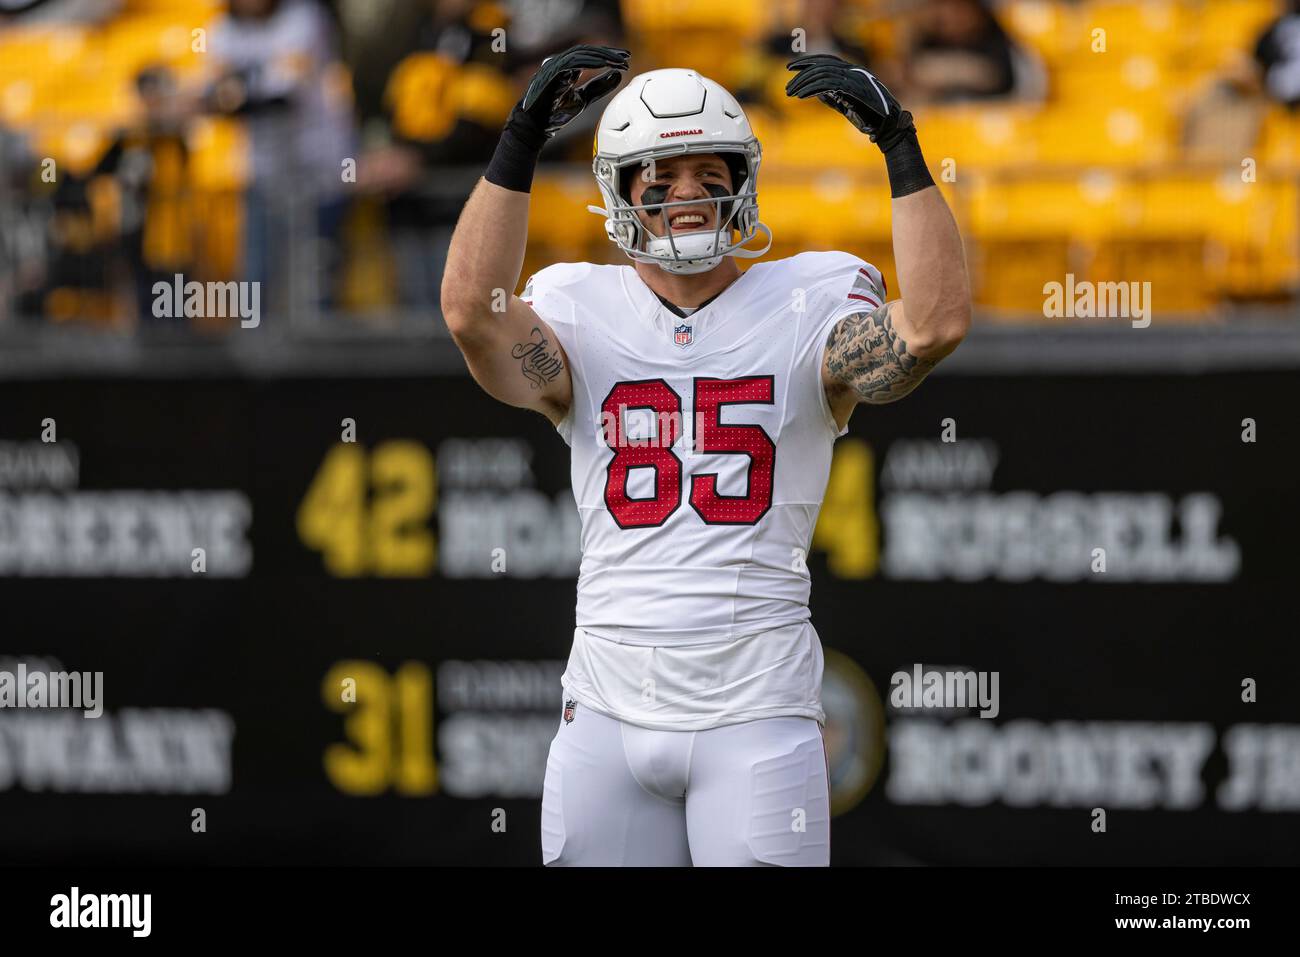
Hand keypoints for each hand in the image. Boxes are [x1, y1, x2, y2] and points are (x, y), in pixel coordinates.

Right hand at [517, 45, 629, 136]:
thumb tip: (618, 75)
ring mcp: (554, 66)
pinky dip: (590, 62)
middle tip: (627, 57)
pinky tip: (605, 64)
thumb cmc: (555, 115)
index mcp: (567, 69)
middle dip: (609, 53)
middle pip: (588, 51)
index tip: (626, 60)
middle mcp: (560, 64)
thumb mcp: (584, 99)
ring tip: (619, 62)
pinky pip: (573, 62)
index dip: (608, 56)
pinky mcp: (551, 72)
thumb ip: (599, 87)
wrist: (536, 128)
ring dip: (602, 56)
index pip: (590, 56)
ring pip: (582, 53)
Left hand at [785, 54, 914, 150]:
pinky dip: (811, 89)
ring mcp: (854, 78)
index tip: (792, 68)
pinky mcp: (852, 89)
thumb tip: (816, 92)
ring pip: (822, 74)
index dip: (808, 62)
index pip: (827, 60)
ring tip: (790, 92)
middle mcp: (854, 71)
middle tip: (788, 86)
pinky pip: (826, 85)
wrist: (888, 127)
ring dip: (803, 83)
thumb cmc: (869, 118)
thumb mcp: (847, 105)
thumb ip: (833, 97)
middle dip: (802, 74)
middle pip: (822, 65)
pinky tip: (801, 96)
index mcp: (854, 72)